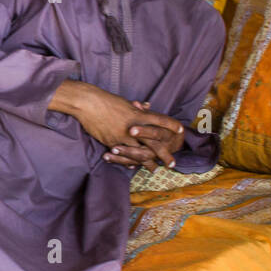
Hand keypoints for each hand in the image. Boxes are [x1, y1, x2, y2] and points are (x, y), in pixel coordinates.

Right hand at [50, 83, 184, 167]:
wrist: (88, 103)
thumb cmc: (106, 100)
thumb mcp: (125, 103)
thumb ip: (137, 108)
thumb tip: (147, 106)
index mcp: (139, 114)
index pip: (160, 120)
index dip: (171, 125)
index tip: (181, 131)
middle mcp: (134, 127)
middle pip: (154, 142)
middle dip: (164, 154)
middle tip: (172, 163)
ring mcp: (123, 136)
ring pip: (140, 153)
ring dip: (148, 163)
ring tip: (154, 169)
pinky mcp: (112, 142)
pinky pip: (124, 155)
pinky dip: (130, 162)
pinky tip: (134, 166)